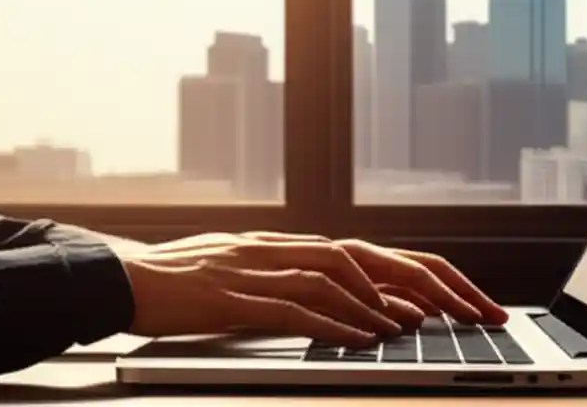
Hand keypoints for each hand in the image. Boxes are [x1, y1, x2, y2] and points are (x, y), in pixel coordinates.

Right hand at [116, 231, 503, 347]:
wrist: (120, 279)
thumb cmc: (185, 283)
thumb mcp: (250, 277)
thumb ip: (297, 285)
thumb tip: (349, 305)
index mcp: (294, 246)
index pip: (375, 256)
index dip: (424, 276)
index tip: (465, 300)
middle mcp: (285, 248)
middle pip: (372, 258)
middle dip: (426, 284)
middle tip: (466, 310)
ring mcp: (259, 267)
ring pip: (336, 278)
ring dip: (380, 305)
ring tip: (413, 327)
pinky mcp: (234, 295)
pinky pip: (294, 307)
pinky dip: (333, 323)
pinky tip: (360, 339)